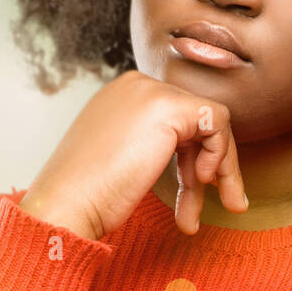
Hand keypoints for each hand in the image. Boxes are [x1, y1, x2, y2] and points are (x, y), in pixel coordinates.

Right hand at [18, 69, 248, 239]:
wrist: (65, 204)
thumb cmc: (85, 194)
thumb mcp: (119, 157)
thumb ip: (148, 145)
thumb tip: (193, 156)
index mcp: (120, 96)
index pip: (176, 118)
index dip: (192, 157)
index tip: (194, 191)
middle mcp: (135, 86)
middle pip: (196, 120)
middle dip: (210, 165)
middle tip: (222, 202)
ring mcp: (150, 92)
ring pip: (211, 122)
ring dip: (223, 168)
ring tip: (226, 204)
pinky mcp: (168, 106)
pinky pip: (217, 122)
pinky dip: (220, 155)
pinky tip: (200, 183)